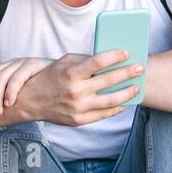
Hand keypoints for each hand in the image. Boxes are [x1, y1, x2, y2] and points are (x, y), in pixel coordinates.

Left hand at [0, 56, 54, 114]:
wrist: (69, 79)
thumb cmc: (44, 91)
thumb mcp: (22, 92)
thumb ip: (6, 95)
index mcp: (5, 67)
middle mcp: (11, 63)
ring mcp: (23, 63)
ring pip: (0, 77)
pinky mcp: (35, 65)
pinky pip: (17, 77)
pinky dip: (11, 90)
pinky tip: (10, 103)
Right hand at [17, 50, 144, 126]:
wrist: (31, 102)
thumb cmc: (51, 78)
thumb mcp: (64, 62)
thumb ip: (86, 60)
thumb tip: (110, 58)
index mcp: (71, 73)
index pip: (98, 62)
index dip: (115, 56)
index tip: (127, 52)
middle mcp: (76, 91)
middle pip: (109, 81)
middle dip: (128, 73)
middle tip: (140, 68)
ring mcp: (78, 107)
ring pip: (111, 101)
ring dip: (128, 93)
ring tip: (137, 87)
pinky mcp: (79, 120)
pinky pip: (103, 114)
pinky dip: (116, 108)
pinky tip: (124, 102)